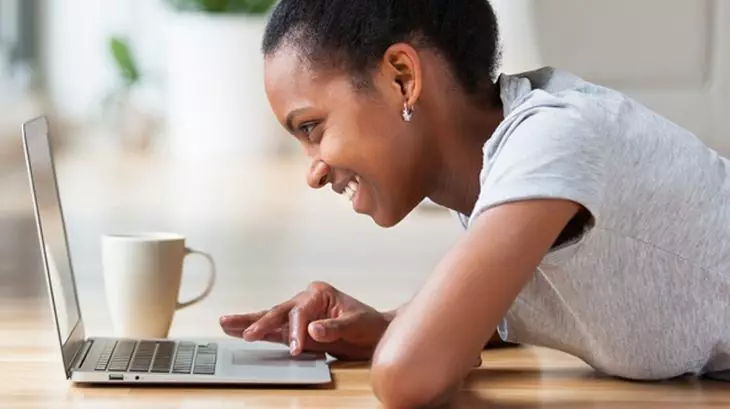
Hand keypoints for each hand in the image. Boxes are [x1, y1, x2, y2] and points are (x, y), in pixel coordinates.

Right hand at [219, 281, 389, 360]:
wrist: (376, 333)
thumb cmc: (369, 324)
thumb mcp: (357, 325)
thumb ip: (335, 328)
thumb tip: (313, 329)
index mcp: (318, 293)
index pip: (300, 312)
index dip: (296, 330)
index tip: (297, 347)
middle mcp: (305, 301)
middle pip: (278, 311)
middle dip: (260, 323)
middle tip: (245, 333)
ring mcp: (299, 316)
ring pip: (270, 319)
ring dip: (249, 323)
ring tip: (225, 323)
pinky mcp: (296, 330)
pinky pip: (274, 332)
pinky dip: (258, 332)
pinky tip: (238, 332)